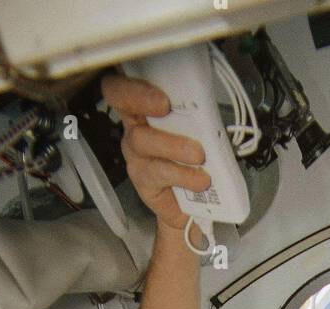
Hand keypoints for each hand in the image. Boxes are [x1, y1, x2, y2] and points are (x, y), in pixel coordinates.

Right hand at [100, 71, 211, 230]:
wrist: (196, 204)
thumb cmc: (195, 160)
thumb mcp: (199, 129)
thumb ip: (197, 114)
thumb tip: (208, 104)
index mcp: (146, 107)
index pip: (125, 83)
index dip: (133, 83)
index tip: (157, 89)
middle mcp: (135, 127)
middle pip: (122, 102)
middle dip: (142, 99)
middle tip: (165, 106)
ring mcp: (136, 155)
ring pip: (142, 140)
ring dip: (172, 145)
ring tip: (198, 155)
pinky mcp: (143, 181)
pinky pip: (158, 173)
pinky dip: (182, 175)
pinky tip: (199, 179)